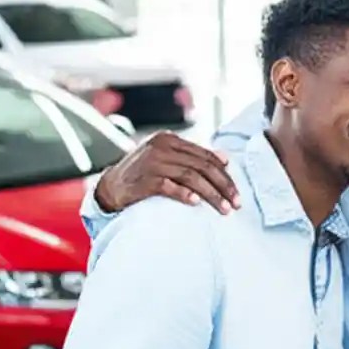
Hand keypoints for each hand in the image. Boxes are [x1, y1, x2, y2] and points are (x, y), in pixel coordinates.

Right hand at [96, 131, 239, 213]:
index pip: (205, 156)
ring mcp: (152, 162)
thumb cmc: (143, 174)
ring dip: (212, 195)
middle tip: (236, 203)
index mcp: (170, 139)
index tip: (237, 190)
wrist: (111, 186)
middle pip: (202, 166)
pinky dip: (185, 194)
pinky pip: (170, 187)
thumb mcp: (166, 158)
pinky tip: (196, 203)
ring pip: (192, 177)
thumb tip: (225, 159)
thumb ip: (191, 157)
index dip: (224, 173)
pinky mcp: (144, 179)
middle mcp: (161, 147)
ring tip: (224, 209)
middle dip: (223, 186)